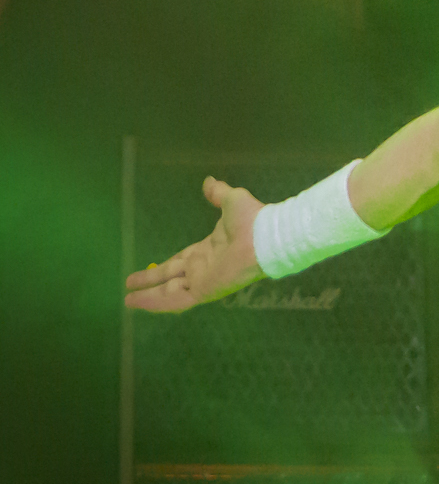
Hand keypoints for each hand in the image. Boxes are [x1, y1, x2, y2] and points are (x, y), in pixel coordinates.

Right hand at [124, 177, 265, 312]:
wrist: (265, 236)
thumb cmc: (251, 219)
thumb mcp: (230, 200)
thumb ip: (218, 194)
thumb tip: (209, 181)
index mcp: (209, 249)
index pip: (181, 260)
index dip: (165, 265)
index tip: (151, 267)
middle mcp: (204, 267)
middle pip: (171, 277)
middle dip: (151, 281)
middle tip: (130, 284)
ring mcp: (204, 280)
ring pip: (170, 292)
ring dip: (149, 296)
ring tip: (127, 301)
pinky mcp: (205, 290)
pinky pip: (176, 299)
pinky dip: (156, 302)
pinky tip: (136, 302)